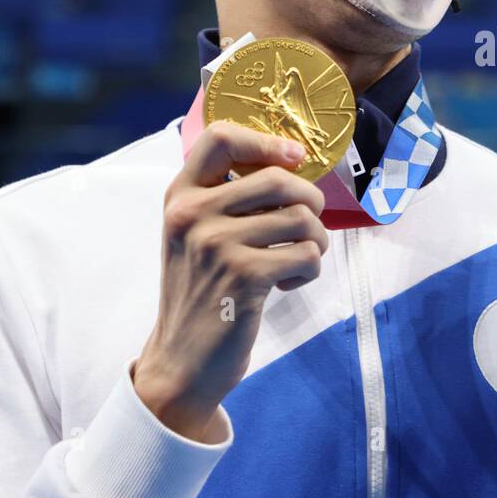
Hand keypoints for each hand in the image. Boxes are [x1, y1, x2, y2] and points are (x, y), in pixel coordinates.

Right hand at [134, 121, 328, 441]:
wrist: (182, 361)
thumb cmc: (203, 292)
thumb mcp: (196, 234)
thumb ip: (228, 198)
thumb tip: (293, 162)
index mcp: (180, 196)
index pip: (219, 136)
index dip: (265, 140)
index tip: (293, 157)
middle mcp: (192, 213)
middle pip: (278, 177)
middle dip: (310, 200)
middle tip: (307, 227)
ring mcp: (217, 243)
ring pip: (301, 217)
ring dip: (316, 240)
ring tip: (298, 258)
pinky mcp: (245, 274)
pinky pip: (307, 254)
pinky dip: (309, 269)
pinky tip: (286, 283)